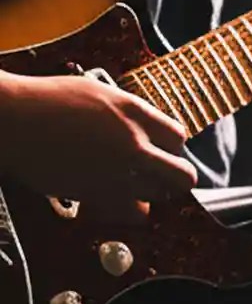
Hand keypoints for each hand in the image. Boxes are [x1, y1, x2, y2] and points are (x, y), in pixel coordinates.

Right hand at [0, 73, 196, 204]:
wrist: (12, 118)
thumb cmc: (47, 100)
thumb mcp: (98, 92)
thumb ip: (129, 113)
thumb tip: (145, 130)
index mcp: (134, 112)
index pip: (178, 138)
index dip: (171, 148)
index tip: (161, 152)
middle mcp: (132, 143)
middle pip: (181, 176)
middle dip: (175, 179)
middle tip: (160, 178)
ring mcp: (114, 171)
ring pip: (156, 197)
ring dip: (148, 194)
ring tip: (132, 187)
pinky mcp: (92, 193)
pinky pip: (125, 212)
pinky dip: (122, 209)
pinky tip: (110, 198)